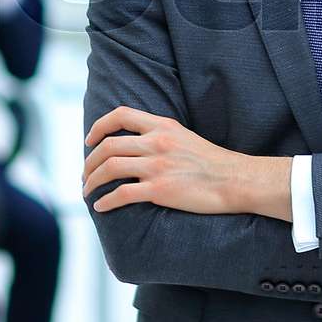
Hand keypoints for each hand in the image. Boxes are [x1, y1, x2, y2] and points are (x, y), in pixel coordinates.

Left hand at [84, 107, 287, 218]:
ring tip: (87, 191)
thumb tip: (137, 144)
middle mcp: (157, 142)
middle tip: (85, 175)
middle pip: (108, 146)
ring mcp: (158, 166)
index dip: (99, 127)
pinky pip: (122, 194)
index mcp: (162, 126)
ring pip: (110, 168)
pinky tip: (101, 207)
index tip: (89, 141)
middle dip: (90, 162)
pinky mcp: (160, 189)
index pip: (121, 115)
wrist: (235, 180)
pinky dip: (106, 201)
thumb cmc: (212, 162)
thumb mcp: (184, 137)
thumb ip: (160, 136)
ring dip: (92, 181)